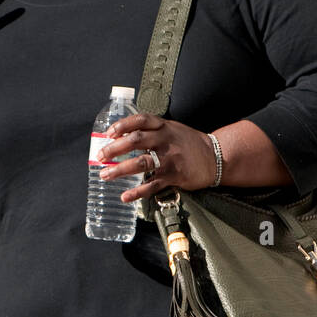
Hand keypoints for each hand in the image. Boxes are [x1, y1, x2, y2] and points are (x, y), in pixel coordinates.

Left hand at [95, 114, 217, 202]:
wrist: (216, 157)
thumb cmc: (189, 143)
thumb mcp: (172, 129)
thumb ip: (152, 131)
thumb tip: (124, 137)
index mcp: (164, 126)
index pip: (140, 120)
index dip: (122, 125)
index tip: (108, 133)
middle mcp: (165, 140)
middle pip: (136, 140)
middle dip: (115, 149)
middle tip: (100, 156)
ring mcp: (170, 159)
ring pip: (141, 163)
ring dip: (120, 170)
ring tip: (105, 175)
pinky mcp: (174, 176)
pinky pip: (152, 185)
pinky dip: (137, 192)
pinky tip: (125, 196)